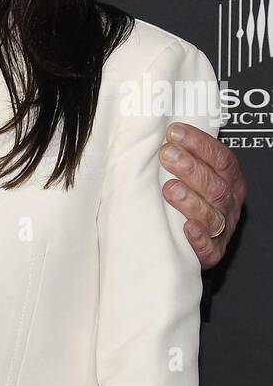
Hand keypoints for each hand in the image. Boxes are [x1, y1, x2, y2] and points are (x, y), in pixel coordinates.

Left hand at [159, 123, 243, 267]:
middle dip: (191, 167)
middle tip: (167, 154)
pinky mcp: (212, 252)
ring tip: (170, 188)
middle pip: (216, 184)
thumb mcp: (193, 176)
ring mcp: (222, 228)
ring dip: (191, 200)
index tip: (174, 132)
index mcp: (229, 180)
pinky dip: (199, 237)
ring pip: (212, 214)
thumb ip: (183, 157)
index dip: (199, 143)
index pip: (221, 158)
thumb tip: (157, 132)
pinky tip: (187, 228)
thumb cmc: (188, 201)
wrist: (193, 242)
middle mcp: (228, 203)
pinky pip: (209, 247)